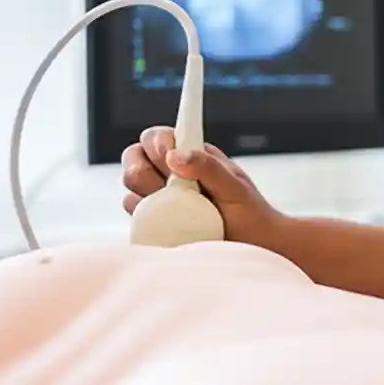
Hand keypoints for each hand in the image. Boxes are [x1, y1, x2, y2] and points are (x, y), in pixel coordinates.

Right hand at [120, 127, 285, 246]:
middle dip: (142, 170)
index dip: (156, 143)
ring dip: (147, 196)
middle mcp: (169, 173)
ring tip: (180, 210)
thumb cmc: (249, 213)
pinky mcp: (154, 222)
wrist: (253, 247)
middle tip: (168, 188)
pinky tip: (170, 226)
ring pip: (130, 186)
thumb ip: (207, 166)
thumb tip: (173, 156)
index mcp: (189, 155)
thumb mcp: (234, 185)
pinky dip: (145, 218)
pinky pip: (134, 214)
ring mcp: (159, 197)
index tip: (168, 157)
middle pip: (134, 157)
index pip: (157, 136)